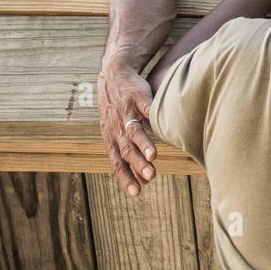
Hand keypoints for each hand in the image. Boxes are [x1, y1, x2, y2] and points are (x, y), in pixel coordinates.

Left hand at [98, 65, 156, 195]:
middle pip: (126, 150)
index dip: (125, 177)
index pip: (117, 164)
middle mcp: (117, 129)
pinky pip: (145, 107)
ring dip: (143, 145)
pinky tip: (157, 122)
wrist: (113, 76)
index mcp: (113, 141)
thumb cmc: (118, 111)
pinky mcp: (137, 98)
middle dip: (138, 164)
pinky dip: (150, 115)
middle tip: (150, 177)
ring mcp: (127, 113)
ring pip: (133, 131)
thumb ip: (130, 157)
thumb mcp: (117, 135)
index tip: (136, 193)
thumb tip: (142, 183)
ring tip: (154, 156)